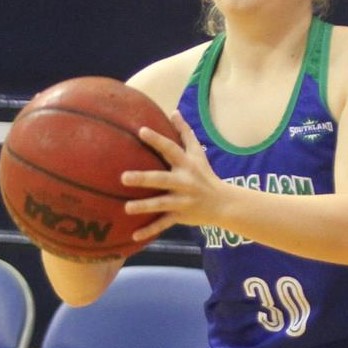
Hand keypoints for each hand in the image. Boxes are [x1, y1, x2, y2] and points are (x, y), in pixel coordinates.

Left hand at [121, 112, 224, 243]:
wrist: (223, 203)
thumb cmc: (205, 175)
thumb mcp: (198, 153)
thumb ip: (185, 132)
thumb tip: (173, 111)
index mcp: (186, 164)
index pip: (170, 149)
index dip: (156, 139)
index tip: (140, 131)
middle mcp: (184, 182)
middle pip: (162, 178)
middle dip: (144, 178)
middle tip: (123, 177)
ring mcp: (182, 200)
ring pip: (161, 203)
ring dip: (144, 206)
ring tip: (126, 208)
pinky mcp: (180, 216)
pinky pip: (163, 224)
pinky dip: (149, 231)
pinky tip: (133, 235)